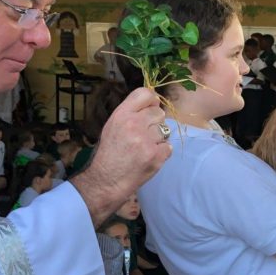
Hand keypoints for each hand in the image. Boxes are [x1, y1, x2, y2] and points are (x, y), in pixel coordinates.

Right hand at [74, 88, 171, 222]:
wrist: (106, 180)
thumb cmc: (109, 153)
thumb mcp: (112, 126)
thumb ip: (131, 114)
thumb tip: (154, 103)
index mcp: (121, 115)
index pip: (145, 94)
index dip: (152, 100)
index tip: (151, 108)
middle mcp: (134, 124)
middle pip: (159, 112)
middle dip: (155, 123)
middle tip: (144, 135)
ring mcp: (146, 140)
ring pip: (165, 130)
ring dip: (158, 139)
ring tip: (144, 148)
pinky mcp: (156, 155)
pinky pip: (169, 147)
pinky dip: (162, 153)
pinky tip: (149, 157)